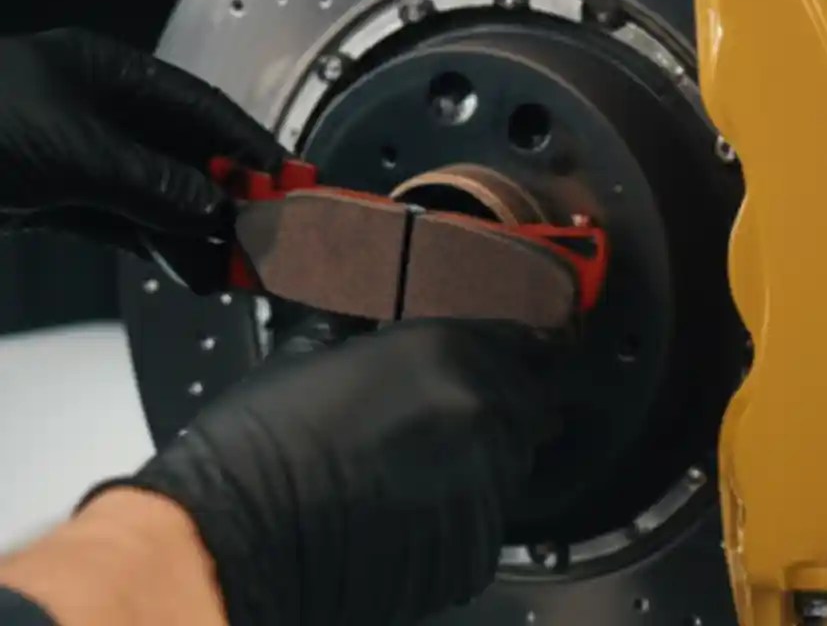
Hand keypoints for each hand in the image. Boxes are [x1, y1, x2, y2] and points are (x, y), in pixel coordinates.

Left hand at [0, 28, 286, 290]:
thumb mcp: (75, 152)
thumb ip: (154, 184)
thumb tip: (215, 209)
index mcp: (107, 73)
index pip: (202, 108)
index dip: (251, 145)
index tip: (290, 180)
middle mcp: (97, 111)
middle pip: (184, 156)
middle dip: (228, 199)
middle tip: (268, 236)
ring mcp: (74, 158)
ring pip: (156, 198)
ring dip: (197, 234)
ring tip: (233, 268)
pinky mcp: (51, 200)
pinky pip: (121, 225)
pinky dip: (158, 247)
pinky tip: (192, 269)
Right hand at [81, 318, 564, 625]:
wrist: (236, 538)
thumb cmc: (260, 445)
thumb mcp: (316, 354)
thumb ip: (381, 343)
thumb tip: (392, 338)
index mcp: (452, 352)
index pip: (525, 342)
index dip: (517, 352)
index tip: (519, 357)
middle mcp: (484, 412)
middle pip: (528, 406)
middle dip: (499, 411)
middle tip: (446, 425)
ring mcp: (488, 484)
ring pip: (511, 467)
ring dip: (481, 463)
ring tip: (413, 472)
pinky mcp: (478, 550)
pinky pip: (487, 522)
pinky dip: (460, 516)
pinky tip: (406, 513)